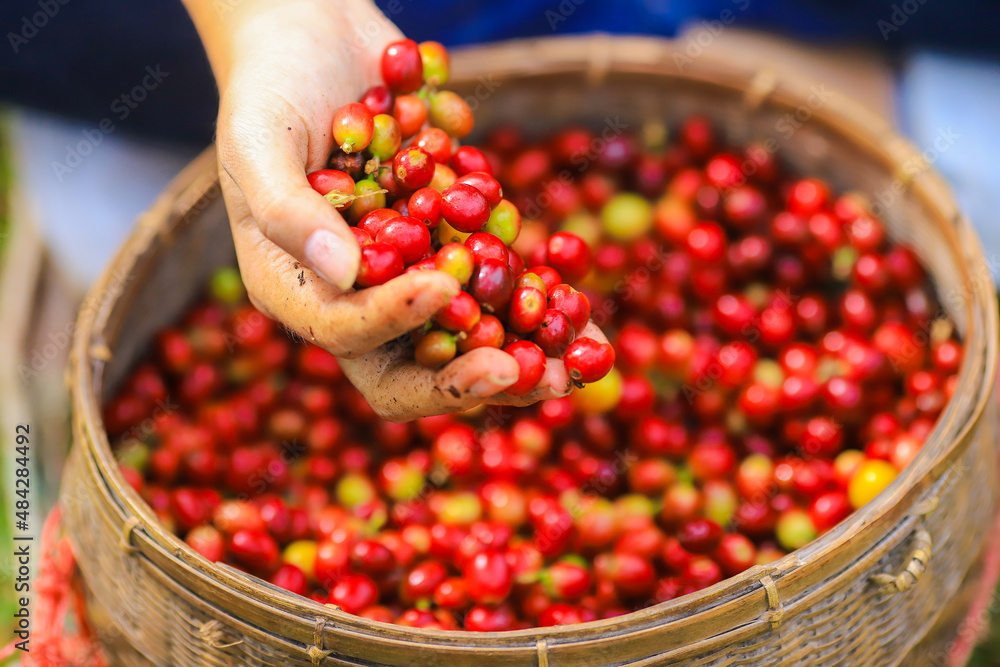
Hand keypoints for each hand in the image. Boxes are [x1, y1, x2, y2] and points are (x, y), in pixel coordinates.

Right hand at [184, 0, 607, 420]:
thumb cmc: (271, 84)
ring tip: (578, 364)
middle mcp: (355, 298)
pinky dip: (536, 305)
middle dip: (470, 378)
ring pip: (465, 341)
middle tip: (533, 375)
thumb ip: (286, 209)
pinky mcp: (451, 248)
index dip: (394, 321)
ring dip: (521, 356)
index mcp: (296, 289)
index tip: (442, 287)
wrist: (319, 38)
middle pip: (411, 367)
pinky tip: (582, 313)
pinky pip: (495, 290)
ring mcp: (408, 276)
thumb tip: (342, 272)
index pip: (346, 334)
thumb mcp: (258, 138)